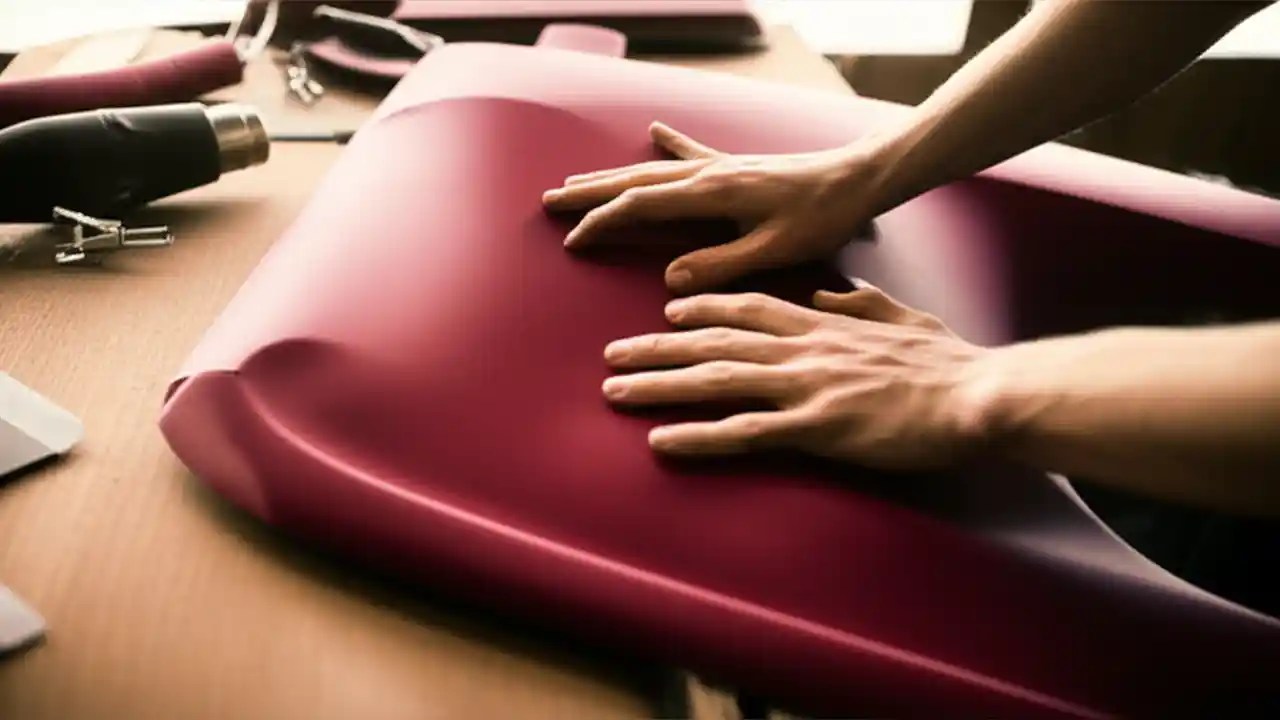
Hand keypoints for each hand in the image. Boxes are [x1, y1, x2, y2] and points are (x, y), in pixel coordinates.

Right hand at [543, 122, 888, 294]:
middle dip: (590, 194)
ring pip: (653, 169)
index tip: (572, 242)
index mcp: (712, 194)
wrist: (859, 178)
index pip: (641, 207)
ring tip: (578, 180)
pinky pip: (692, 154)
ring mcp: (721, 166)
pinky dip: (669, 146)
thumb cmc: (822, 217)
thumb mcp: (774, 250)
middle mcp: (709, 173)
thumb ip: (721, 265)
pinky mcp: (737, 166)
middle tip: (549, 203)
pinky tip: (655, 131)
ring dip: (613, 175)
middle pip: (635, 181)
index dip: (603, 224)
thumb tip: (670, 280)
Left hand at [601, 284, 992, 470]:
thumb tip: (830, 294)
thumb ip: (860, 303)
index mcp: (820, 323)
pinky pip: (744, 433)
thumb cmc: (946, 361)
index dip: (700, 308)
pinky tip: (661, 441)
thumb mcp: (901, 316)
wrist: (977, 394)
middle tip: (611, 354)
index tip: (666, 310)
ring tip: (614, 392)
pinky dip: (698, 437)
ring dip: (659, 386)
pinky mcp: (815, 428)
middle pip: (712, 344)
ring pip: (714, 382)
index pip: (746, 308)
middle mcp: (801, 348)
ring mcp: (804, 387)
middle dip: (656, 347)